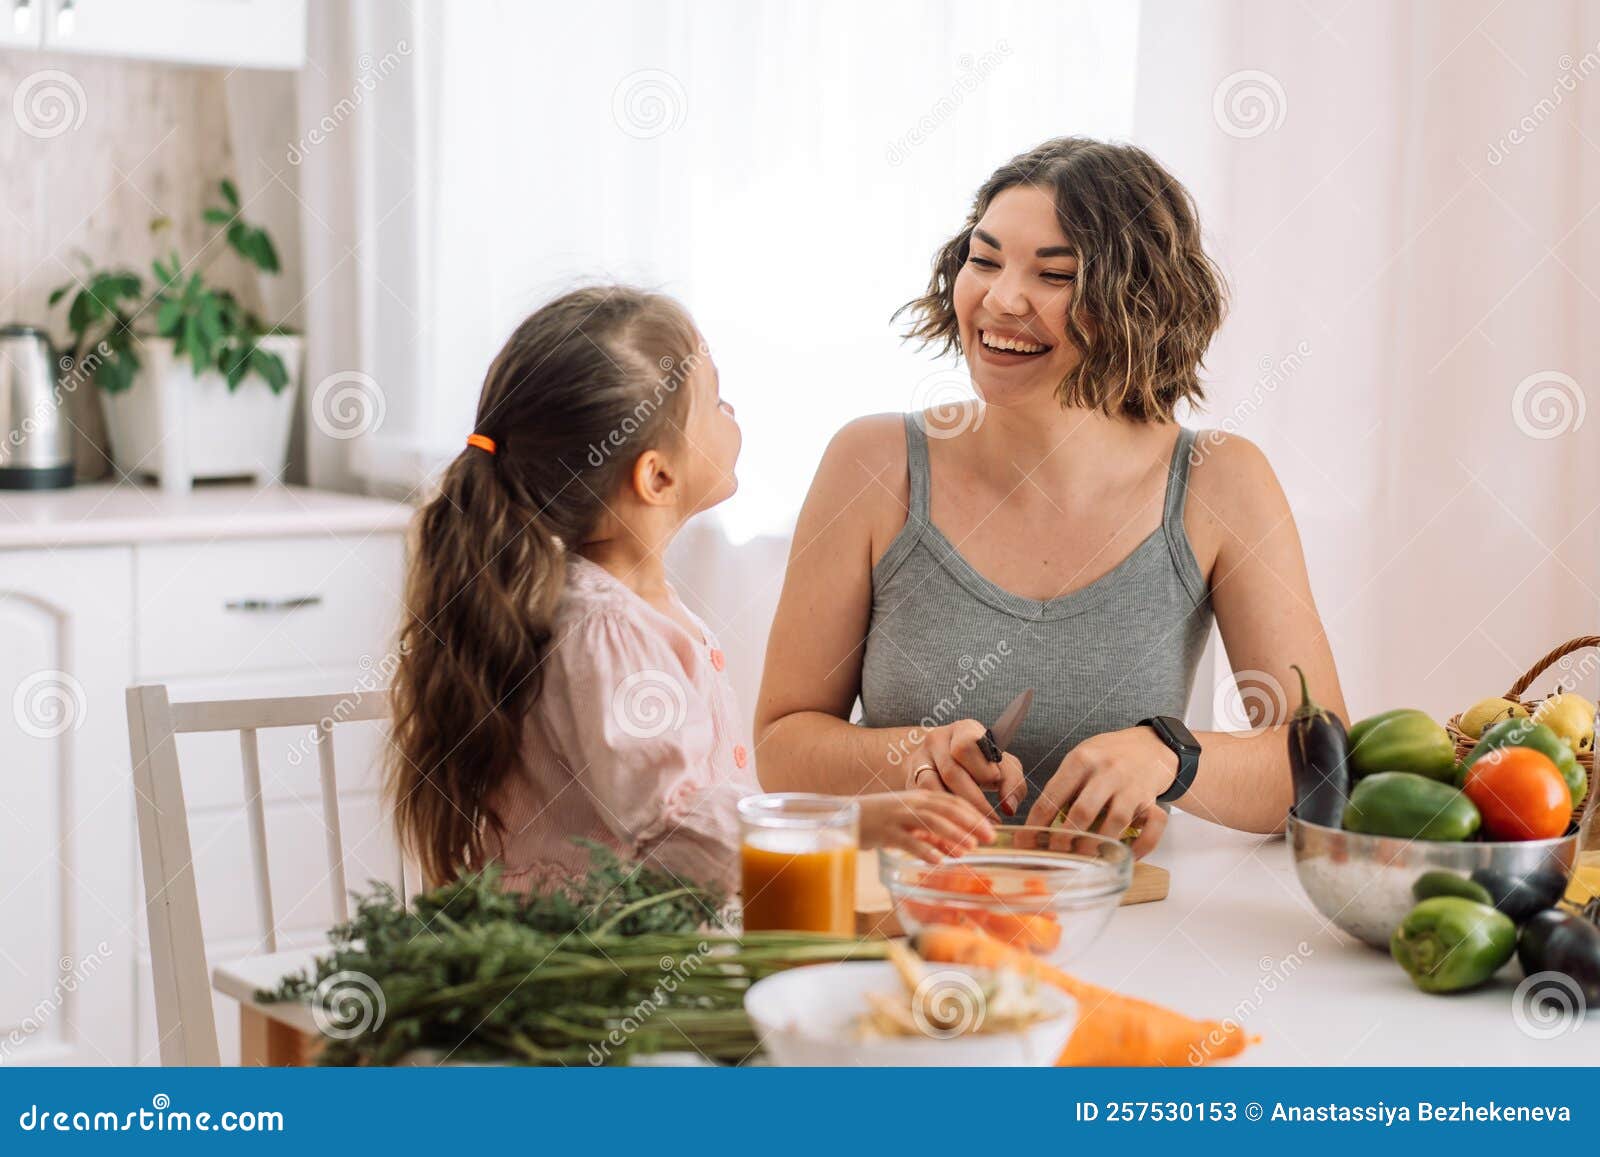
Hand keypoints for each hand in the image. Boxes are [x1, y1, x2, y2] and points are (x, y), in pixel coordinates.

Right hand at [859, 790, 995, 862]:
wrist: (844, 816)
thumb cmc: (880, 821)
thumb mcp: (909, 823)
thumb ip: (931, 833)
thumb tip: (957, 850)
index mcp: (919, 796)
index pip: (952, 801)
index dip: (974, 813)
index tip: (992, 828)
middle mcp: (910, 802)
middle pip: (946, 809)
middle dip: (970, 823)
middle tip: (988, 839)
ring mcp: (896, 815)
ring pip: (930, 822)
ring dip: (952, 835)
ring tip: (968, 850)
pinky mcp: (883, 830)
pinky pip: (907, 840)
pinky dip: (924, 850)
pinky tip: (938, 861)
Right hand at [903, 719, 1026, 819]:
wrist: (944, 760)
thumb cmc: (980, 764)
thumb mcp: (1000, 766)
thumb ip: (1012, 782)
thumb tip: (1009, 807)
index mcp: (964, 729)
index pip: (968, 747)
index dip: (983, 769)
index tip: (996, 784)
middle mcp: (937, 739)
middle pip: (951, 771)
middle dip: (974, 799)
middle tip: (992, 819)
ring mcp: (919, 757)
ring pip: (933, 786)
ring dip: (957, 810)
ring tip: (976, 826)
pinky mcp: (910, 777)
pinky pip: (923, 797)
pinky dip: (941, 812)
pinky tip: (956, 823)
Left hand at [1024, 727, 1177, 857]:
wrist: (1149, 745)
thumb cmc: (1107, 755)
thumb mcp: (1080, 758)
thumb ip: (1063, 785)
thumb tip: (1039, 823)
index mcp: (1082, 760)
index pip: (1053, 795)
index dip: (1037, 823)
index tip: (1027, 842)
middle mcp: (1107, 772)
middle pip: (1083, 811)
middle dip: (1065, 839)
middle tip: (1054, 855)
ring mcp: (1132, 786)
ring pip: (1116, 822)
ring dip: (1098, 845)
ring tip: (1084, 860)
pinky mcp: (1153, 800)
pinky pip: (1153, 826)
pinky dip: (1142, 845)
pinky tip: (1127, 856)